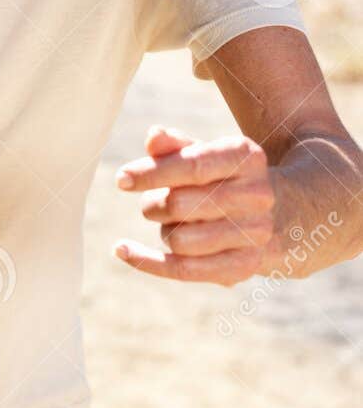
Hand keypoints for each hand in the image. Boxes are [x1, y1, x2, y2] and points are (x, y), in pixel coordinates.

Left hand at [113, 125, 276, 285]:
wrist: (285, 212)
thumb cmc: (228, 176)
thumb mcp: (208, 152)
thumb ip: (176, 144)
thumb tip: (153, 136)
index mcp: (246, 157)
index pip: (192, 165)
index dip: (152, 173)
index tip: (122, 179)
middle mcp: (257, 195)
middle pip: (181, 205)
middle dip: (154, 204)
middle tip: (153, 202)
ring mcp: (255, 234)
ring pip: (180, 240)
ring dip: (163, 230)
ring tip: (173, 222)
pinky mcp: (245, 266)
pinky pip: (185, 271)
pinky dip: (148, 262)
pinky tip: (122, 250)